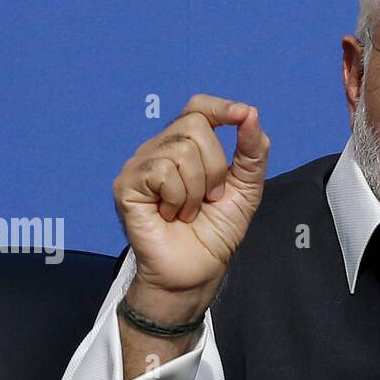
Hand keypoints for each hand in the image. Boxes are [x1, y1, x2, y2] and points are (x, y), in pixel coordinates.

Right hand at [113, 94, 269, 305]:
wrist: (197, 273)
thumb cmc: (215, 233)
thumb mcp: (245, 189)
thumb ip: (252, 151)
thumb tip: (251, 113)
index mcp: (186, 147)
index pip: (198, 108)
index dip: (220, 107)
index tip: (242, 115)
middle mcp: (160, 150)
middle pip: (195, 125)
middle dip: (215, 167)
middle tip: (209, 199)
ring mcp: (140, 166)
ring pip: (181, 151)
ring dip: (197, 190)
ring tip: (188, 211)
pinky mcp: (126, 185)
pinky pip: (162, 172)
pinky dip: (178, 198)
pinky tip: (171, 215)